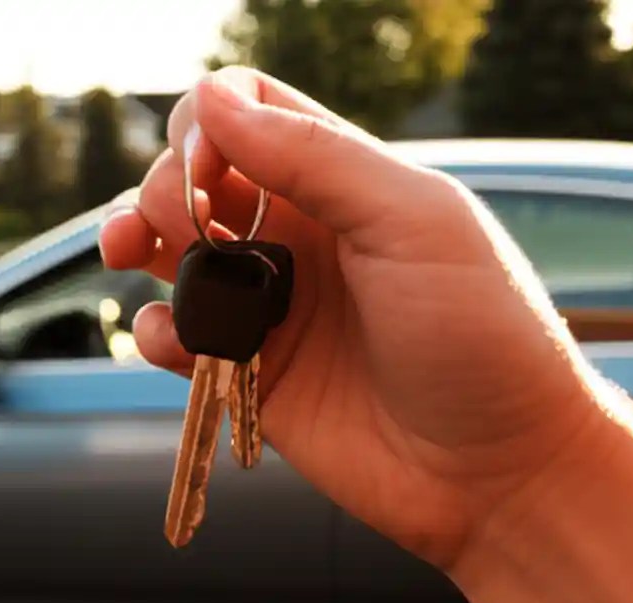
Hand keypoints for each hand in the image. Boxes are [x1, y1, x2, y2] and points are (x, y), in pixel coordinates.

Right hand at [99, 67, 609, 569]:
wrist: (501, 472)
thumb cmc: (483, 335)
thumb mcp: (412, 221)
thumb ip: (314, 156)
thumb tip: (212, 100)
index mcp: (343, 184)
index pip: (250, 114)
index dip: (209, 122)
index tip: (205, 162)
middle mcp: (299, 239)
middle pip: (194, 179)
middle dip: (168, 186)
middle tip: (190, 224)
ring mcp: (272, 309)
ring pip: (171, 252)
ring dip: (134, 238)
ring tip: (131, 252)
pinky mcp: (251, 376)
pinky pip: (177, 338)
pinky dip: (156, 331)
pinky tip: (176, 341)